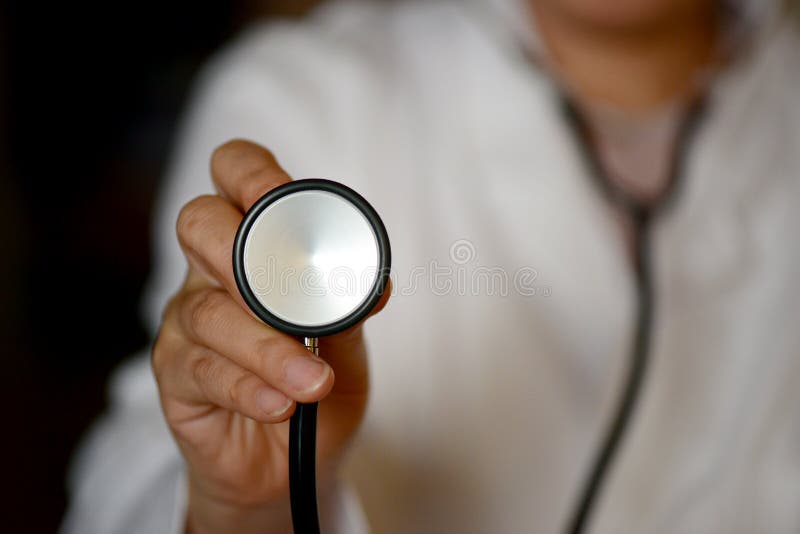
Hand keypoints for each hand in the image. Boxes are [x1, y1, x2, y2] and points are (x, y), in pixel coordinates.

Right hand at [152, 140, 386, 532]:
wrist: (289, 466)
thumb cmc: (316, 389)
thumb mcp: (346, 348)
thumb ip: (351, 311)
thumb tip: (376, 283)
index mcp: (254, 251)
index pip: (234, 179)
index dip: (251, 172)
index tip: (283, 195)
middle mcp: (211, 276)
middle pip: (199, 223)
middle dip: (244, 250)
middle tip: (289, 292)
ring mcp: (187, 325)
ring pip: (211, 312)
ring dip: (268, 348)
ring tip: (311, 381)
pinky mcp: (176, 377)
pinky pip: (205, 372)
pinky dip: (250, 387)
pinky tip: (280, 404)